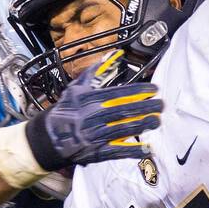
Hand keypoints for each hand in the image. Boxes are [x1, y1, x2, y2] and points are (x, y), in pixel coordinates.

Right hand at [24, 64, 161, 169]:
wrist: (47, 137)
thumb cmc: (64, 110)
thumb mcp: (75, 88)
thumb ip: (94, 72)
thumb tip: (111, 56)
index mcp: (89, 100)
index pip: (118, 93)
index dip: (138, 91)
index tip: (153, 89)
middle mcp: (92, 117)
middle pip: (124, 111)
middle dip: (145, 107)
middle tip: (161, 105)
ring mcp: (94, 136)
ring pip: (123, 129)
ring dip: (142, 125)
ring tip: (156, 121)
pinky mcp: (95, 152)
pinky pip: (116, 151)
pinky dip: (132, 150)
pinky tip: (146, 148)